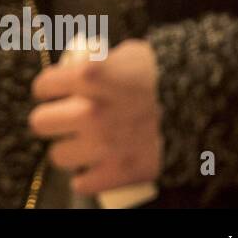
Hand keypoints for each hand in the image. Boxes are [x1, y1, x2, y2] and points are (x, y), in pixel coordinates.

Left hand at [27, 39, 161, 195]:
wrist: (198, 103)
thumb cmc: (157, 76)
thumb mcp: (124, 54)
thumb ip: (92, 60)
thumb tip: (70, 67)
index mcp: (89, 77)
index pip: (42, 86)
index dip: (47, 89)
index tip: (53, 92)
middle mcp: (92, 112)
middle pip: (40, 123)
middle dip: (50, 120)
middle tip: (62, 119)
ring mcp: (106, 144)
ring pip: (58, 155)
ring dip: (68, 149)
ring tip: (82, 143)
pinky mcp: (121, 170)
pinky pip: (83, 183)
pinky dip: (86, 178)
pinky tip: (92, 167)